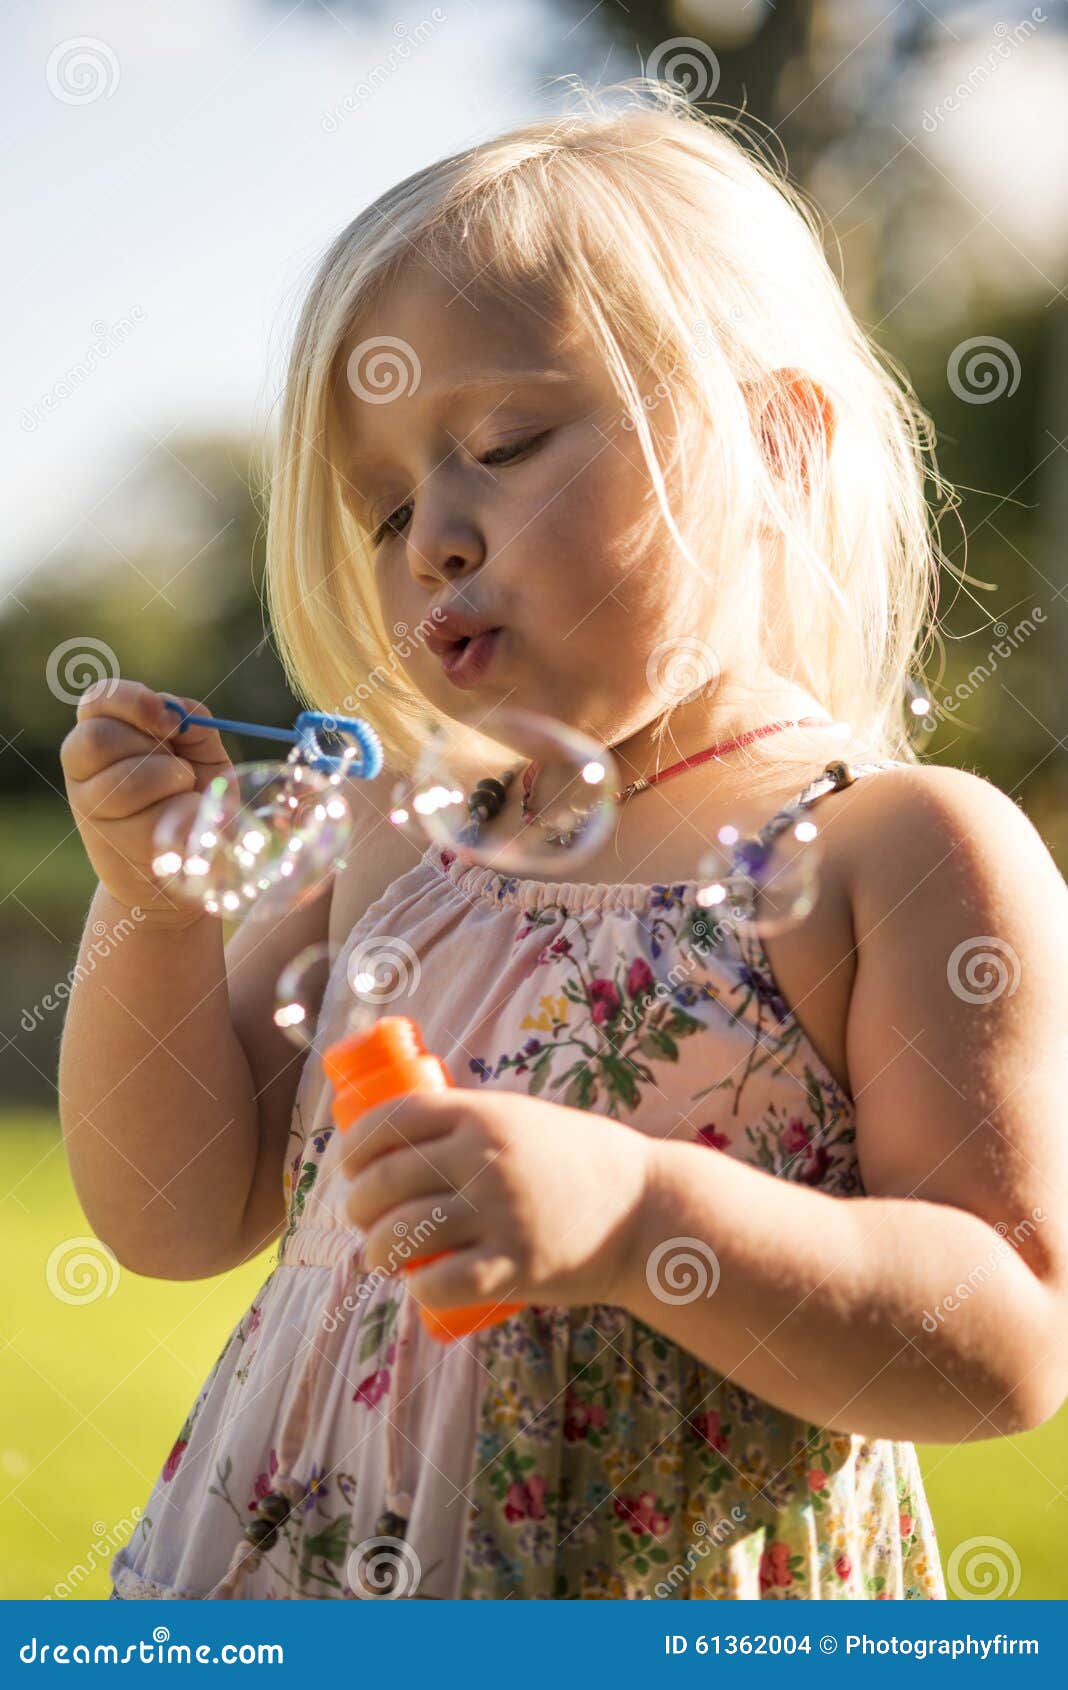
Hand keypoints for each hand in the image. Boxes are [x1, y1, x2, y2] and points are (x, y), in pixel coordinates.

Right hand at [60, 678, 233, 925]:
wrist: (192, 860)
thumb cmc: (194, 797)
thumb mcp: (202, 754)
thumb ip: (193, 726)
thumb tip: (178, 712)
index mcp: (104, 732)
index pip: (98, 698)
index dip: (133, 701)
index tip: (172, 721)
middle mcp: (85, 769)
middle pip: (99, 738)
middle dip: (151, 748)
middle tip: (178, 764)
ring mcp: (90, 809)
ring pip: (124, 782)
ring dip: (168, 782)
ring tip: (182, 792)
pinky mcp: (110, 847)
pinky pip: (147, 822)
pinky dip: (178, 815)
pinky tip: (182, 821)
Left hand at [324, 1088, 652, 1311]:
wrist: (648, 1209)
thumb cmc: (580, 1162)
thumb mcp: (525, 1119)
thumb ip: (472, 1124)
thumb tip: (404, 1134)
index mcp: (483, 1115)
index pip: (392, 1121)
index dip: (356, 1144)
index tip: (349, 1164)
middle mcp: (485, 1159)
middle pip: (385, 1181)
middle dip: (358, 1205)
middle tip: (364, 1218)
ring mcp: (499, 1214)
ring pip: (400, 1236)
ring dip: (375, 1252)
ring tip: (380, 1257)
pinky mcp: (515, 1266)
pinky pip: (439, 1283)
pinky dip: (417, 1289)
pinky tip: (418, 1287)